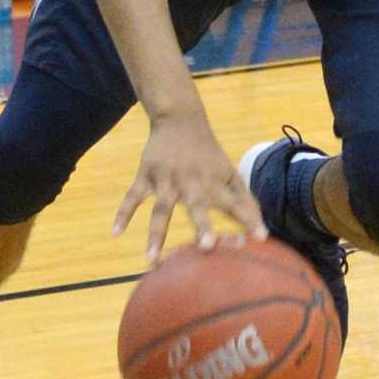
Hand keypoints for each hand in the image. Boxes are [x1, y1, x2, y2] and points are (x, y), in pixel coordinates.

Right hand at [112, 111, 265, 263]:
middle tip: (207, 247)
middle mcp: (191, 180)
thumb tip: (262, 232)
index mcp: (215, 181)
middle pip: (197, 205)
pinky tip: (116, 233)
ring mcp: (166, 178)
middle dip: (202, 225)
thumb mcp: (228, 171)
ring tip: (152, 259)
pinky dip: (123, 213)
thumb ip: (244, 200)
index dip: (248, 219)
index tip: (260, 239)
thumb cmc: (208, 154)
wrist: (180, 119)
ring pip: (160, 208)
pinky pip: (132, 197)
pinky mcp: (146, 175)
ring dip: (156, 234)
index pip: (235, 202)